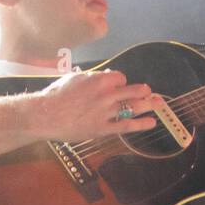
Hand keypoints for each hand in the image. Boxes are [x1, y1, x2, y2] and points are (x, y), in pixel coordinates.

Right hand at [30, 68, 158, 141]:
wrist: (45, 114)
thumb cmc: (55, 95)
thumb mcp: (74, 79)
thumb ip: (91, 77)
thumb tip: (105, 75)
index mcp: (98, 80)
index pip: (120, 78)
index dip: (121, 82)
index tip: (120, 87)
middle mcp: (106, 94)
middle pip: (133, 90)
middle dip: (143, 91)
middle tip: (150, 92)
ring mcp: (106, 112)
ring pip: (133, 106)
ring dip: (148, 105)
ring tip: (158, 104)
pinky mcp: (103, 128)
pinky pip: (126, 126)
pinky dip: (141, 124)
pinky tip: (152, 122)